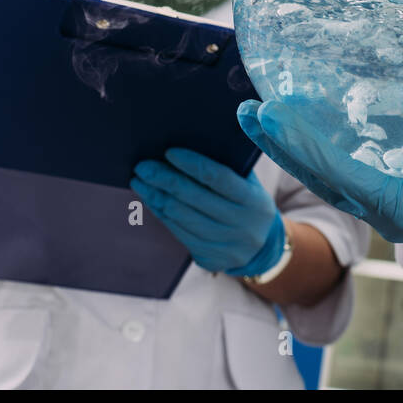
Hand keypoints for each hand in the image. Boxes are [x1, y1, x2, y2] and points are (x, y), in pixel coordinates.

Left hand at [132, 148, 284, 276]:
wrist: (263, 248)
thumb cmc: (248, 203)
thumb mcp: (250, 185)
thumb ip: (229, 167)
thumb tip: (190, 145)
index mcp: (253, 200)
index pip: (217, 177)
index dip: (191, 164)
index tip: (169, 152)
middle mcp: (240, 223)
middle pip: (193, 197)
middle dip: (164, 179)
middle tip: (143, 166)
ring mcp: (224, 243)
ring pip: (180, 216)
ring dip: (155, 196)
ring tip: (139, 181)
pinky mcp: (208, 257)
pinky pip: (177, 231)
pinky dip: (160, 213)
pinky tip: (150, 199)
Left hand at [237, 100, 402, 288]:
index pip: (343, 176)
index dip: (306, 147)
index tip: (273, 117)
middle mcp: (386, 212)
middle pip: (321, 179)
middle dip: (282, 146)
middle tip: (247, 110)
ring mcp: (386, 205)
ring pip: (326, 178)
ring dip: (290, 149)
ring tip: (256, 116)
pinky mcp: (391, 193)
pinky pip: (343, 173)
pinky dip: (316, 150)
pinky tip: (299, 127)